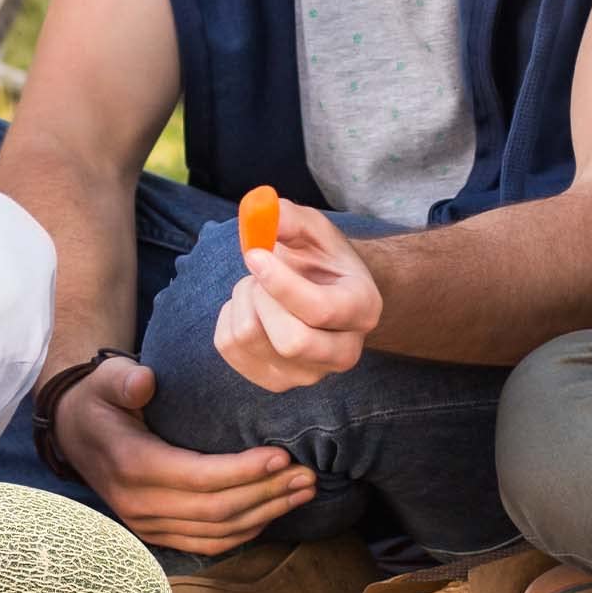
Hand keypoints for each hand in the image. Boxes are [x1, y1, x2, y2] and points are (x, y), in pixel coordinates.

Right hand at [54, 355, 316, 556]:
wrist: (74, 432)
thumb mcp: (106, 379)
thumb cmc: (100, 400)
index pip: (196, 478)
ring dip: (264, 515)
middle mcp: (138, 503)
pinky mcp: (157, 533)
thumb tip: (145, 382)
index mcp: (131, 464)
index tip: (282, 456)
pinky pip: (207, 543)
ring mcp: (147, 524)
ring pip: (216, 532)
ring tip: (303, 492)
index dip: (243, 472)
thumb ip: (125, 380)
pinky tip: (273, 512)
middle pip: (215, 510)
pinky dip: (244, 531)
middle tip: (308, 475)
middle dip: (266, 494)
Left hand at [214, 200, 382, 391]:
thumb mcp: (313, 230)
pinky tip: (251, 308)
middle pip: (291, 342)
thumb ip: (290, 217)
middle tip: (259, 273)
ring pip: (250, 340)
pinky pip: (228, 347)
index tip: (254, 254)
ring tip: (258, 287)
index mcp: (363, 310)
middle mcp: (343, 353)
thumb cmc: (320, 260)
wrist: (323, 294)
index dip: (279, 282)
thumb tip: (259, 211)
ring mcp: (307, 375)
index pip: (319, 311)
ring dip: (242, 300)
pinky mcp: (273, 381)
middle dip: (262, 298)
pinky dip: (228, 317)